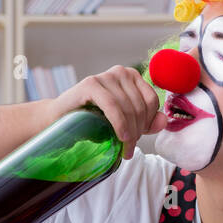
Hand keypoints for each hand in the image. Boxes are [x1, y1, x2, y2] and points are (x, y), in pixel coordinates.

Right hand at [50, 65, 167, 158]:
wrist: (58, 120)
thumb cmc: (91, 122)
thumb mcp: (123, 123)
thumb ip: (146, 122)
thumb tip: (164, 121)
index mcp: (132, 77)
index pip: (151, 101)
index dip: (147, 124)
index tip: (136, 140)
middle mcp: (120, 72)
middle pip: (140, 106)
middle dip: (137, 133)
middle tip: (128, 151)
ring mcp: (105, 76)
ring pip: (128, 108)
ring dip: (129, 133)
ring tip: (123, 150)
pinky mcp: (91, 83)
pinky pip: (113, 106)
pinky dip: (119, 124)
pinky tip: (119, 137)